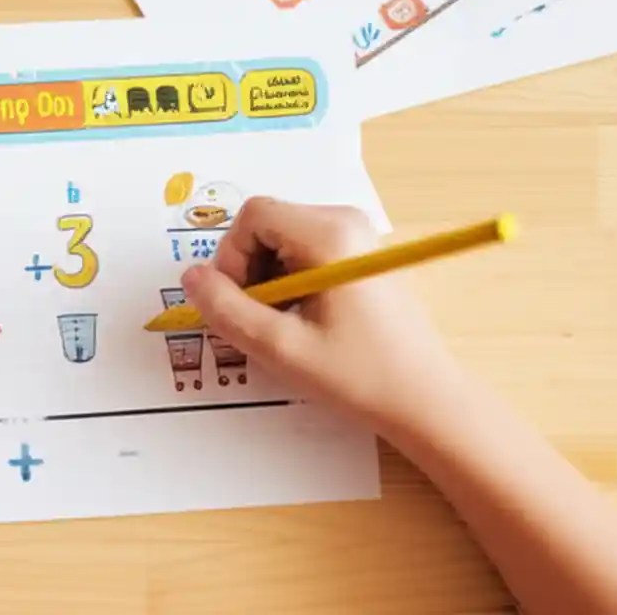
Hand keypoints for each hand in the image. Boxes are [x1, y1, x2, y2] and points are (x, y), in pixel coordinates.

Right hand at [180, 197, 462, 432]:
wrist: (425, 399)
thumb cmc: (358, 375)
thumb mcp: (280, 347)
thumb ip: (227, 309)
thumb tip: (191, 278)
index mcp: (329, 234)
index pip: (253, 216)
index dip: (231, 257)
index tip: (239, 303)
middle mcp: (345, 221)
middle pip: (266, 225)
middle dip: (248, 271)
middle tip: (258, 321)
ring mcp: (357, 236)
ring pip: (282, 240)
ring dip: (268, 280)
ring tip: (283, 326)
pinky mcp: (361, 254)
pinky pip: (305, 252)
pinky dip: (290, 282)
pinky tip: (304, 322)